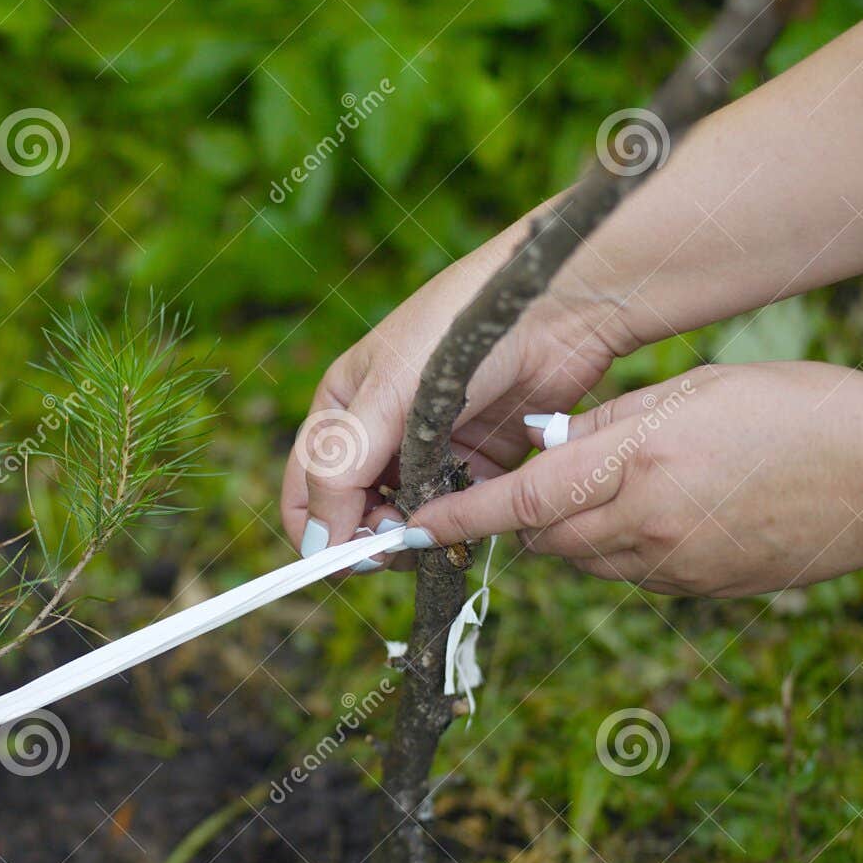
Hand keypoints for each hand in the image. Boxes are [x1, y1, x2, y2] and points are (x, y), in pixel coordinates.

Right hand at [279, 216, 620, 565]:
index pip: (307, 488)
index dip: (320, 529)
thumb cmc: (459, 332)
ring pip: (404, 518)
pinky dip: (455, 525)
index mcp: (343, 407)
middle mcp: (380, 432)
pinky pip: (455, 512)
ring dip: (413, 535)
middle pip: (354, 512)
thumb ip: (345, 467)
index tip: (348, 556)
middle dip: (369, 536)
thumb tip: (319, 540)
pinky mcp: (477, 461)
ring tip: (433, 530)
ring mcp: (429, 449)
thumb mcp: (387, 395)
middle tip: (397, 542)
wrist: (555, 305)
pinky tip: (466, 521)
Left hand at [407, 361, 862, 596]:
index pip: (522, 502)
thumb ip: (609, 426)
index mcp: (638, 465)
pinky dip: (621, 548)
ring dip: (573, 531)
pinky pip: (632, 575)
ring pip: (585, 561)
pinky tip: (663, 510)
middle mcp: (645, 526)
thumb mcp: (692, 391)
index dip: (461, 516)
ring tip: (615, 485)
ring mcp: (674, 567)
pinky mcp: (698, 590)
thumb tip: (547, 446)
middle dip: (524, 517)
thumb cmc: (796, 411)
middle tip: (525, 482)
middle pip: (545, 539)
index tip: (415, 527)